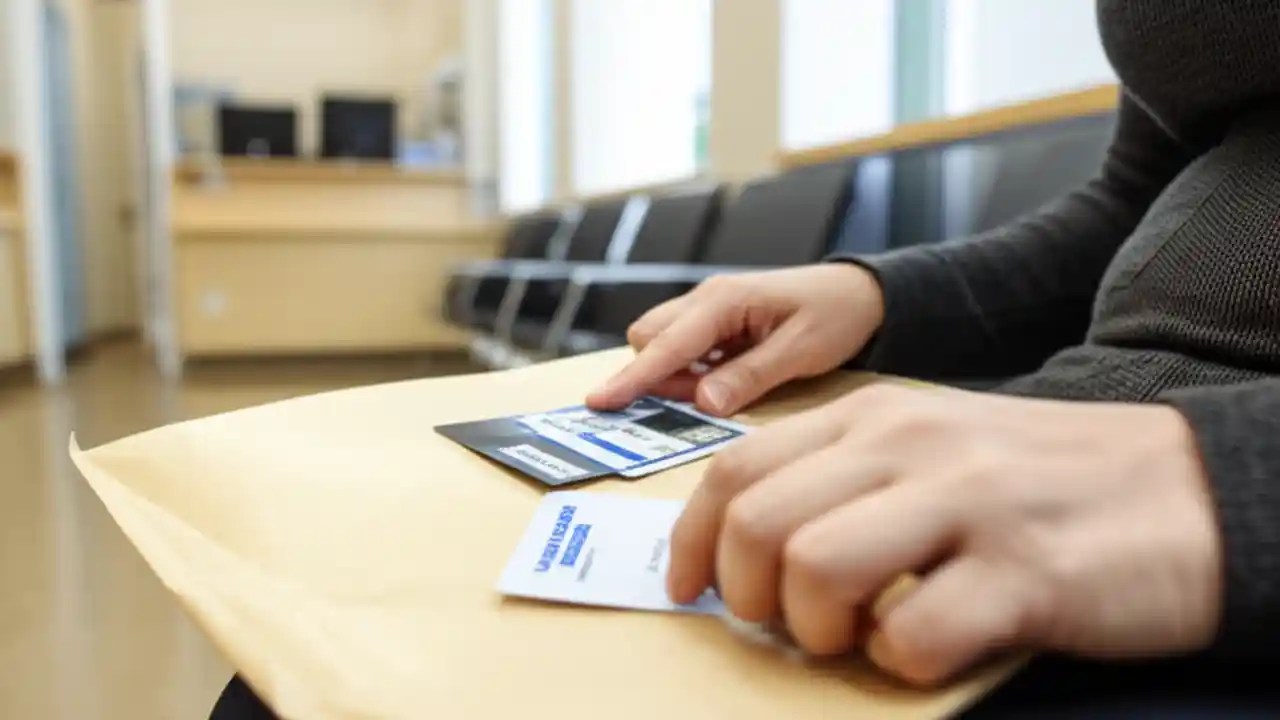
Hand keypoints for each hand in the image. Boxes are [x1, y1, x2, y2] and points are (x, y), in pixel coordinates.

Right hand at [586, 264, 884, 415]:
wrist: (864, 294)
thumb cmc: (837, 316)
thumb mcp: (802, 351)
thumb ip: (750, 377)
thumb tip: (702, 405)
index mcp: (724, 300)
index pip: (666, 345)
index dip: (633, 378)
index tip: (599, 402)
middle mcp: (707, 299)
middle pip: (649, 340)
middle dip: (658, 375)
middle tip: (704, 399)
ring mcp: (709, 310)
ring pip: (662, 344)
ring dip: (676, 375)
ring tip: (726, 387)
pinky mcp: (717, 325)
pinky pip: (684, 350)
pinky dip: (692, 371)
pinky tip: (729, 379)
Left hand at [668, 383, 1222, 685]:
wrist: (1189, 489)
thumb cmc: (1044, 479)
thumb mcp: (931, 446)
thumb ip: (845, 476)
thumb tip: (750, 545)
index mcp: (876, 415)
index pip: (736, 468)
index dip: (691, 539)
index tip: (689, 587)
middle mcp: (910, 446)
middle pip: (758, 524)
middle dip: (748, 594)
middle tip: (786, 622)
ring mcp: (968, 505)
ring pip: (815, 570)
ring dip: (816, 630)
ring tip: (856, 634)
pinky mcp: (1024, 576)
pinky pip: (910, 638)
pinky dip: (900, 663)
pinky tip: (931, 646)